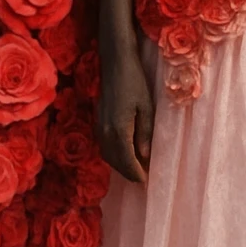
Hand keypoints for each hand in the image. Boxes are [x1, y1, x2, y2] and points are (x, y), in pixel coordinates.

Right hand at [95, 44, 154, 184]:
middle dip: (128, 172)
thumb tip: (144, 157)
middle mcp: (105, 132)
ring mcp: (100, 126)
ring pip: (107, 155)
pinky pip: (105, 146)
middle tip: (142, 179)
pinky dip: (114, 155)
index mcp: (119, 130)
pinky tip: (125, 153)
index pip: (127, 161)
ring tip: (136, 169)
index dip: (136, 173)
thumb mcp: (146, 108)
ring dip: (120, 165)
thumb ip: (145, 134)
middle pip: (115, 161)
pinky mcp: (99, 121)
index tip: (146, 182)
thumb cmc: (135, 82)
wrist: (115, 64)